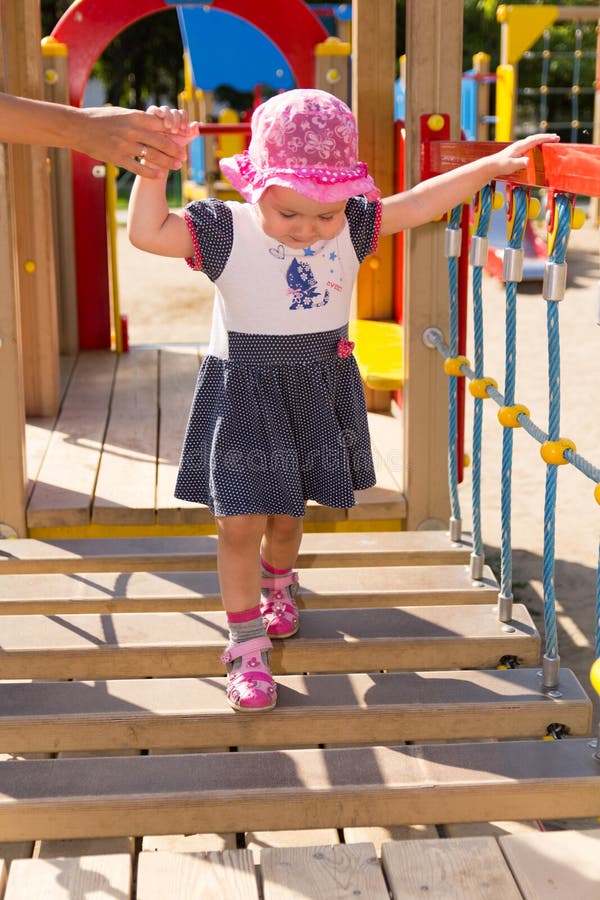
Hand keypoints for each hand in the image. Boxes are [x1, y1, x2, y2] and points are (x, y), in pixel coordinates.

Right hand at [77, 106, 191, 176]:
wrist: (78, 127)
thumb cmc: (100, 118)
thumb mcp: (121, 113)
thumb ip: (138, 119)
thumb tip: (156, 122)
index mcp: (134, 117)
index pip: (160, 124)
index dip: (174, 132)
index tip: (183, 137)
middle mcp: (131, 130)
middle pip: (160, 141)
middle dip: (175, 150)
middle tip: (184, 156)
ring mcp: (124, 145)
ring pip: (152, 155)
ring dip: (167, 162)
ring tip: (177, 166)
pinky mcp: (117, 158)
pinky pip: (138, 167)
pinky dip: (150, 172)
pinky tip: (159, 176)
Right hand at [146, 105, 199, 146]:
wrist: (155, 158)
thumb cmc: (169, 151)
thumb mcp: (181, 143)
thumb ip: (191, 134)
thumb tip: (197, 124)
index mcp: (175, 121)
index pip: (181, 114)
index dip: (184, 120)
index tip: (185, 129)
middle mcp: (167, 117)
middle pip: (172, 111)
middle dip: (176, 119)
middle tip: (175, 130)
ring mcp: (156, 116)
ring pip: (164, 109)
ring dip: (168, 116)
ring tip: (168, 126)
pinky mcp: (147, 116)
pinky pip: (153, 109)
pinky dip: (157, 111)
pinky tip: (160, 117)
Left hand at [488, 132, 559, 177]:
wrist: (491, 165)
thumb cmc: (501, 165)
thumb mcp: (511, 165)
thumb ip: (520, 163)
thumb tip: (528, 161)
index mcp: (520, 146)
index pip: (535, 140)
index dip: (546, 138)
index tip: (555, 138)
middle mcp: (520, 144)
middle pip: (536, 138)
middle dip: (546, 137)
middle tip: (557, 138)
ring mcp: (519, 147)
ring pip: (533, 141)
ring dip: (542, 140)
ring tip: (551, 140)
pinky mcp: (518, 151)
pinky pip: (530, 145)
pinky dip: (537, 144)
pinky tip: (540, 147)